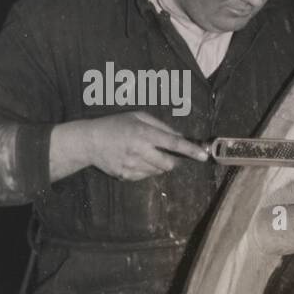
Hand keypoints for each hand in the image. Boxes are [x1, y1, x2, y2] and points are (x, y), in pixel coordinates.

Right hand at [81, 111, 208, 181]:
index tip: (204, 156)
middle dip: (172, 160)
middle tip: (164, 153)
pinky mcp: (126, 176)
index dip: (191, 150)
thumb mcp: (138, 117)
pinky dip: (146, 170)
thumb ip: (161, 126)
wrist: (89, 141)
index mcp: (144, 133)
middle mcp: (140, 151)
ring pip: (158, 171)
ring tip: (144, 154)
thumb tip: (181, 137)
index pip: (174, 144)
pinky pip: (146, 176)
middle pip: (169, 164)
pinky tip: (134, 160)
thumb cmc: (115, 125)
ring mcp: (132, 165)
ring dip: (158, 164)